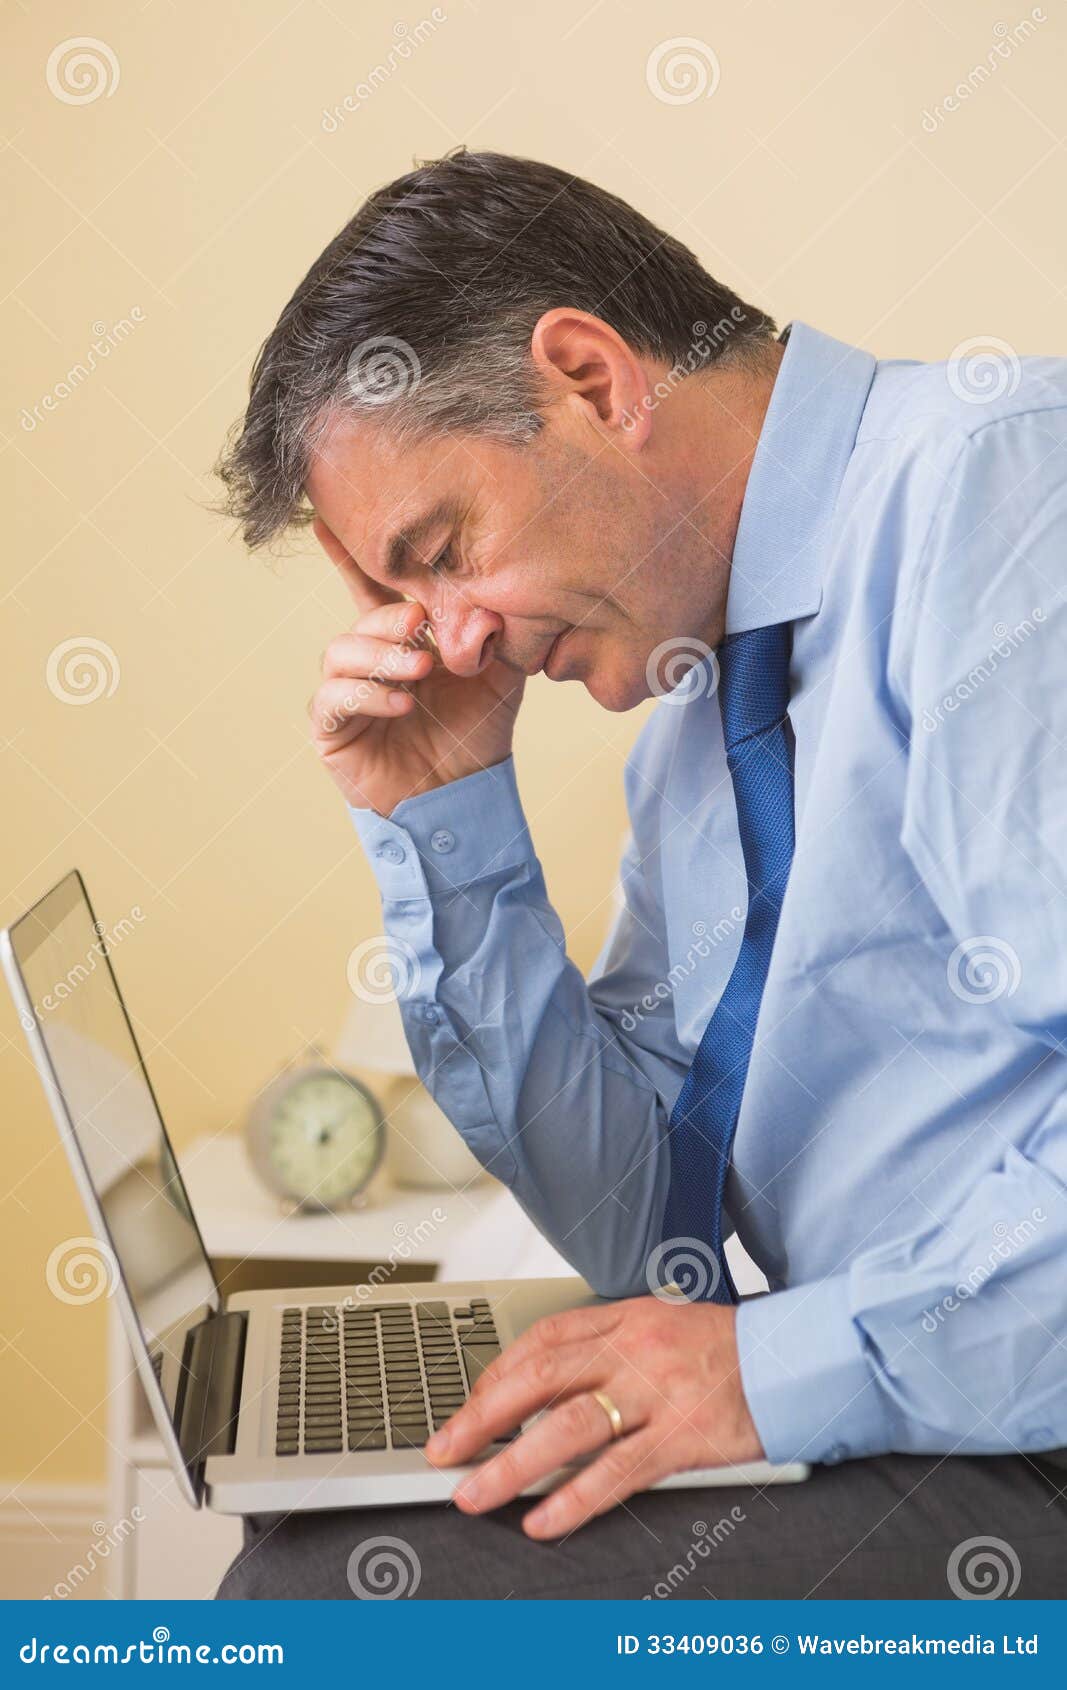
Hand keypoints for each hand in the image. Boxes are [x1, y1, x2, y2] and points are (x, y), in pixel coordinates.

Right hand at [308, 517, 524, 815]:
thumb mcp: (500, 676)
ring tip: (420, 672)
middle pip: (362, 619)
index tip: (331, 518)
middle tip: (419, 626)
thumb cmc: (479, 734)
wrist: (466, 798)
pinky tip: (403, 704)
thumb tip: (495, 595)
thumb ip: (496, 635)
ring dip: (380, 657)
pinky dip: (368, 696)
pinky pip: (333, 699)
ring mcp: (347, 693)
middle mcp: (369, 660)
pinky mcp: (332, 729)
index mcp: (403, 640)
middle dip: (387, 620)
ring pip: (339, 653)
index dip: (352, 557)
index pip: (375, 591)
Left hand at [425, 1296, 762, 1538]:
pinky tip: (543, 1520)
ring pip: (567, 1429)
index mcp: (624, 1317)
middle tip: (444, 1450)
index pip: (542, 1340)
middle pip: (539, 1380)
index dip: (495, 1375)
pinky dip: (573, 1499)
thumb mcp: (663, 1325)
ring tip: (476, 1495)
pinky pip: (616, 1473)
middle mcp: (633, 1349)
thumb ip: (610, 1346)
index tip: (464, 1407)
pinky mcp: (682, 1437)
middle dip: (481, 1418)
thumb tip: (549, 1383)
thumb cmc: (727, 1348)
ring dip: (512, 1465)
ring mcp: (655, 1393)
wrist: (795, 1359)